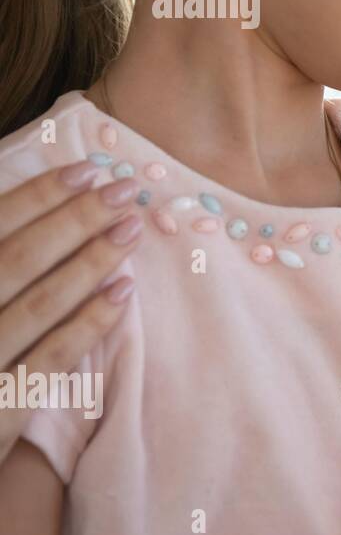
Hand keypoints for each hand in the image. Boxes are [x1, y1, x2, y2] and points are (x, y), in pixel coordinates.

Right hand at [0, 162, 142, 462]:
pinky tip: (122, 295)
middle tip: (125, 192)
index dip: (38, 196)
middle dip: (74, 220)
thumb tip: (27, 205)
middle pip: (15, 259)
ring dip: (89, 263)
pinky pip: (47, 364)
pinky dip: (86, 325)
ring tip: (131, 231)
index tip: (87, 170)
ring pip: (36, 305)